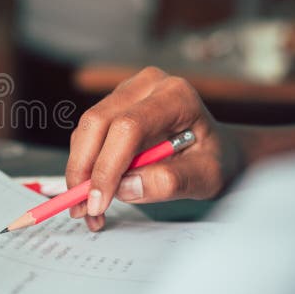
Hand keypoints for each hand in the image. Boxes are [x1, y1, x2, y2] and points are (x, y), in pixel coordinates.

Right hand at [65, 67, 243, 231]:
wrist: (215, 149)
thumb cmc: (214, 159)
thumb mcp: (206, 177)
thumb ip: (171, 181)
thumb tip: (126, 187)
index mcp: (175, 96)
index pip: (129, 127)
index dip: (108, 166)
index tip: (99, 201)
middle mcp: (146, 86)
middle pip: (97, 123)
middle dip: (84, 169)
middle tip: (83, 208)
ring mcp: (125, 93)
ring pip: (85, 130)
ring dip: (80, 171)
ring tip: (90, 206)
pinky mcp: (112, 106)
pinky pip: (86, 136)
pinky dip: (84, 166)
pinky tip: (94, 190)